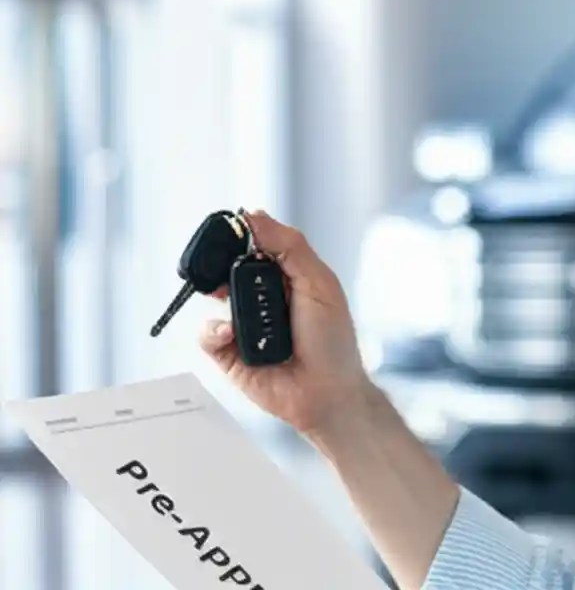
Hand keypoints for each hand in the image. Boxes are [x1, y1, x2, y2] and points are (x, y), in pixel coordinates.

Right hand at [197, 210, 372, 437]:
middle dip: (223, 266)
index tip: (232, 227)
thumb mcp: (318, 284)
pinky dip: (214, 331)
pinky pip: (207, 334)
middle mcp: (264, 298)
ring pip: (214, 299)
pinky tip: (231, 335)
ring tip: (238, 310)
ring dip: (222, 299)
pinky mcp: (229, 353)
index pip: (258, 245)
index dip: (244, 235)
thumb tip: (256, 215)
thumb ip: (290, 246)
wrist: (327, 394)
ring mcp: (245, 324)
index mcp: (288, 276)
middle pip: (230, 268)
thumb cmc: (332, 340)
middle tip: (224, 268)